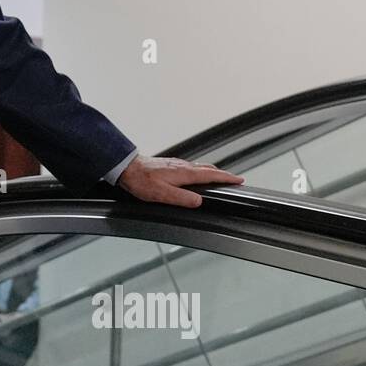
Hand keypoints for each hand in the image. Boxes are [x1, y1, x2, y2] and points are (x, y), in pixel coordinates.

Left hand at [117, 154, 243, 207]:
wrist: (126, 167)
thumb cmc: (141, 180)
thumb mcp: (162, 194)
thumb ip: (182, 198)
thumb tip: (199, 201)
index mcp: (184, 173)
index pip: (210, 175)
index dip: (226, 178)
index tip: (238, 180)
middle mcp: (182, 166)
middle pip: (208, 169)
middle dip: (222, 174)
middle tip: (234, 179)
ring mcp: (175, 164)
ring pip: (199, 167)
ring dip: (211, 171)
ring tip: (219, 176)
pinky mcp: (169, 164)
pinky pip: (190, 166)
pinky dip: (199, 170)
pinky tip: (195, 174)